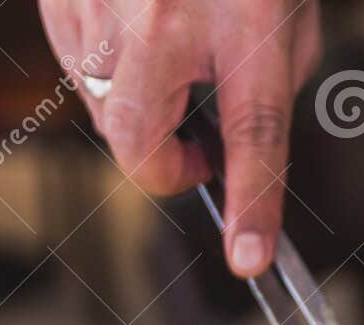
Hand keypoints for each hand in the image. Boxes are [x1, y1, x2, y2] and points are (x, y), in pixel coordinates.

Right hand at [38, 0, 321, 274]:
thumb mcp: (285, 15)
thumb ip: (267, 87)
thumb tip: (233, 148)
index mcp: (245, 26)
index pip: (253, 139)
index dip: (252, 207)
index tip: (249, 260)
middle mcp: (164, 19)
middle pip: (138, 146)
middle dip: (166, 164)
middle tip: (199, 148)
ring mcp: (100, 6)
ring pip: (103, 110)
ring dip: (139, 107)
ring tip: (172, 48)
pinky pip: (77, 68)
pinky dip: (107, 67)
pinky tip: (135, 22)